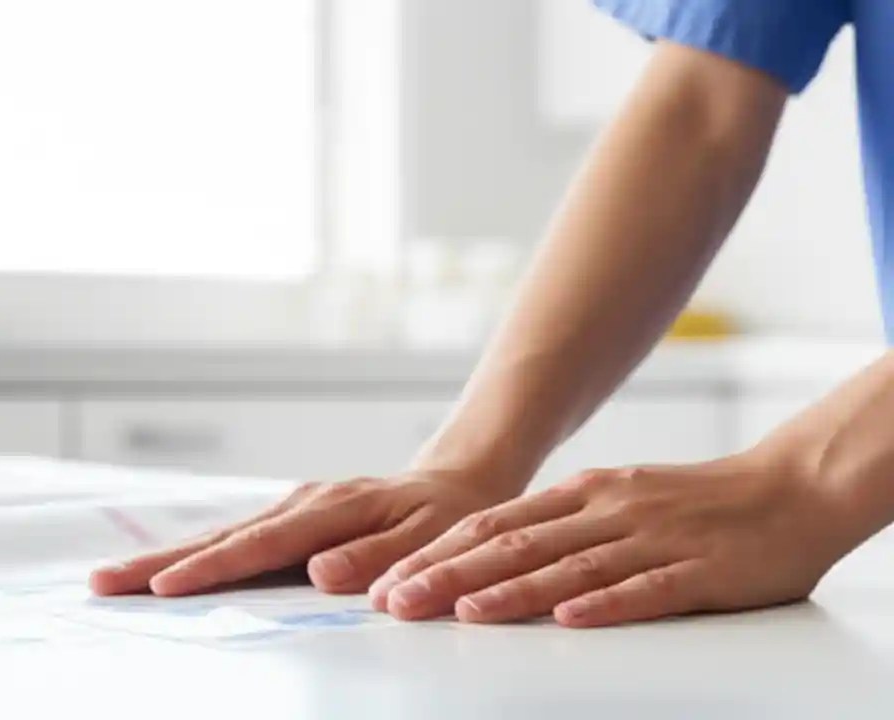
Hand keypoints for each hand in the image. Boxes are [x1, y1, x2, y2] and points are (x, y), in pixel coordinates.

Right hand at [88, 470, 519, 596]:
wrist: (458, 483)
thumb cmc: (450, 517)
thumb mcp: (432, 537)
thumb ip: (381, 557)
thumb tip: (321, 573)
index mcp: (334, 508)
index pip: (262, 546)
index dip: (211, 568)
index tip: (166, 588)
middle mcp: (304, 503)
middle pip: (221, 536)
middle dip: (159, 561)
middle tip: (102, 582)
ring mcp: (293, 508)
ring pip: (220, 535)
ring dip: (164, 558)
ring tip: (111, 579)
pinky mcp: (290, 518)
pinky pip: (234, 538)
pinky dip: (193, 554)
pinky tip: (160, 571)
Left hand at [369, 452, 860, 627]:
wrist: (788, 488)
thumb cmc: (696, 502)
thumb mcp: (615, 499)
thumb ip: (559, 522)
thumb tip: (491, 548)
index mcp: (583, 493)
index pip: (493, 524)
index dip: (438, 553)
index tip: (391, 578)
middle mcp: (606, 510)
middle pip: (514, 544)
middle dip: (449, 574)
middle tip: (397, 600)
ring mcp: (650, 538)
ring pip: (568, 565)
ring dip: (510, 592)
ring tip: (461, 613)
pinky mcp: (697, 569)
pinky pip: (647, 589)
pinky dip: (605, 603)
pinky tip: (570, 619)